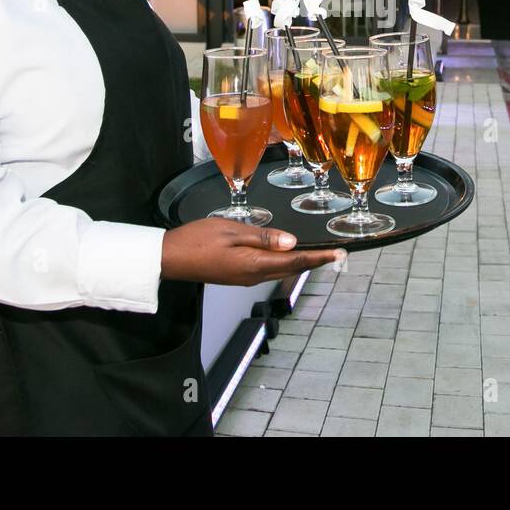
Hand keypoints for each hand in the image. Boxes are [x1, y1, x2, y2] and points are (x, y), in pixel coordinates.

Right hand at [161, 218, 343, 286]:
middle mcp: (253, 276)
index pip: (295, 261)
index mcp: (254, 264)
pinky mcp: (237, 276)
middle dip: (314, 261)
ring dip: (299, 262)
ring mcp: (244, 278)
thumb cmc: (196, 241)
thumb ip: (262, 237)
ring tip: (317, 254)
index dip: (319, 258)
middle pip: (290, 268)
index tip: (339, 254)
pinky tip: (285, 254)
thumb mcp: (231, 231)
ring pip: (279, 270)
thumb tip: (290, 242)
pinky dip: (282, 262)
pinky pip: (266, 269)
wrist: (169, 258)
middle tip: (334, 253)